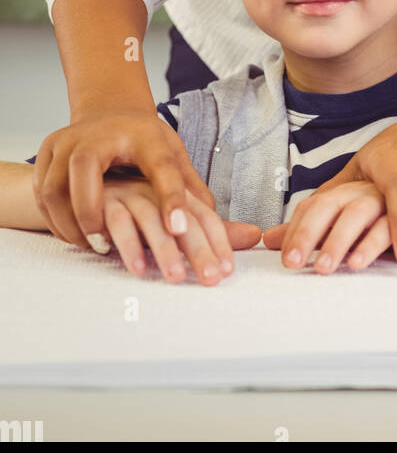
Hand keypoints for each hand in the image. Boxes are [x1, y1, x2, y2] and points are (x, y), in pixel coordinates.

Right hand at [32, 110, 215, 250]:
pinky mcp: (48, 152)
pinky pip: (42, 192)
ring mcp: (68, 139)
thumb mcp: (172, 155)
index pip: (160, 164)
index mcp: (144, 133)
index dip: (171, 197)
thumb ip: (190, 186)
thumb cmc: (143, 140)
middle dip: (91, 209)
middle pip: (85, 165)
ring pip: (54, 183)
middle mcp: (100, 132)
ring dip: (70, 221)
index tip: (179, 229)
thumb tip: (221, 217)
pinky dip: (56, 218)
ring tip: (91, 245)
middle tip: (105, 245)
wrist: (109, 113)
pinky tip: (73, 236)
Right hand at [94, 175, 259, 283]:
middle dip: (198, 250)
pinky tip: (136, 267)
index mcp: (176, 193)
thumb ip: (208, 229)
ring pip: (152, 220)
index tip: (226, 270)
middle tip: (210, 278)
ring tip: (176, 277)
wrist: (86, 174)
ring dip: (164, 250)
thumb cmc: (132, 200)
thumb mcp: (172, 215)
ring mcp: (129, 193)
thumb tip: (254, 236)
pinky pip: (115, 221)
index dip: (219, 242)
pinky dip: (126, 245)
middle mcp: (156, 190)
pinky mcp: (103, 201)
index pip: (205, 216)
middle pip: (184, 219)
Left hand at [262, 180, 392, 272]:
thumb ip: (311, 225)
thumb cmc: (382, 204)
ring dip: (339, 241)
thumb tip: (268, 240)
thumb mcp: (345, 213)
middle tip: (293, 263)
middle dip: (309, 233)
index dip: (297, 230)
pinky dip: (374, 244)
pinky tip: (360, 263)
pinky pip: (390, 225)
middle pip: (329, 205)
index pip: (313, 205)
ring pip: (356, 213)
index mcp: (344, 191)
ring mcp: (384, 199)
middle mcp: (361, 191)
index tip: (284, 259)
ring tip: (324, 268)